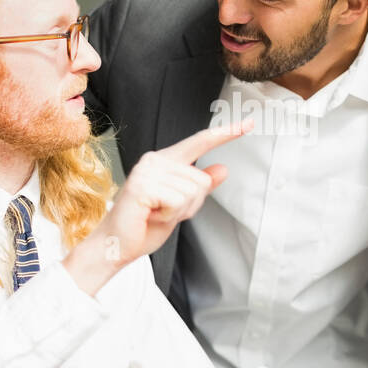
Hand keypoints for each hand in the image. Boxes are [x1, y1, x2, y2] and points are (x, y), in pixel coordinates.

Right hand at [63, 119, 252, 293]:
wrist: (117, 245)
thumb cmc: (144, 226)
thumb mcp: (181, 206)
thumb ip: (200, 187)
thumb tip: (223, 169)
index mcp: (164, 162)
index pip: (200, 142)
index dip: (226, 133)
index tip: (250, 123)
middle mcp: (155, 160)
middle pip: (200, 180)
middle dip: (190, 205)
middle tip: (163, 212)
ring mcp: (147, 170)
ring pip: (192, 191)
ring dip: (178, 211)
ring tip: (155, 213)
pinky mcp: (142, 185)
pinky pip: (178, 201)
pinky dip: (169, 216)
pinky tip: (150, 215)